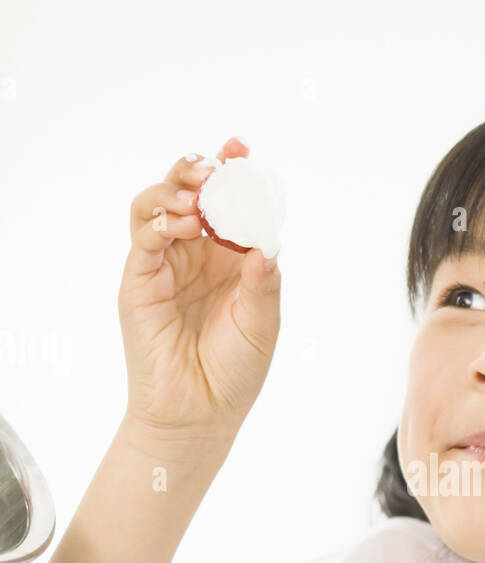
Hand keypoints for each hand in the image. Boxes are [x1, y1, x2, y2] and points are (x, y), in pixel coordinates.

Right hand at [118, 137, 281, 443]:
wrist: (200, 413)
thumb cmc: (235, 371)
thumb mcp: (262, 323)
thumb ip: (264, 283)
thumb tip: (266, 245)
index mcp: (229, 258)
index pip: (228, 203)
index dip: (232, 172)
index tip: (242, 149)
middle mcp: (195, 254)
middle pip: (189, 192)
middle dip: (200, 169)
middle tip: (216, 164)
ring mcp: (164, 264)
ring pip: (158, 204)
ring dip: (176, 189)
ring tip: (198, 195)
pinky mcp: (139, 279)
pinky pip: (144, 236)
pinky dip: (162, 220)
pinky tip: (185, 224)